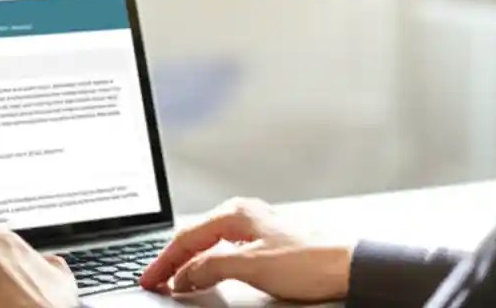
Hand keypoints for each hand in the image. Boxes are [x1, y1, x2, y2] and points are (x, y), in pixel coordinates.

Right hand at [139, 197, 352, 301]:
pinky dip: (208, 263)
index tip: (149, 279)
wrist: (346, 266)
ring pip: (209, 244)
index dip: (164, 261)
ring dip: (189, 262)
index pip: (187, 237)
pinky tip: (206, 274)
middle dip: (172, 260)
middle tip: (154, 281)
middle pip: (195, 237)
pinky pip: (224, 250)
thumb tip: (185, 274)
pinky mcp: (264, 243)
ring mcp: (255, 228)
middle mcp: (244, 215)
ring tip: (174, 279)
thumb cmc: (308, 261)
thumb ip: (212, 267)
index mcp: (237, 213)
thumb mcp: (251, 266)